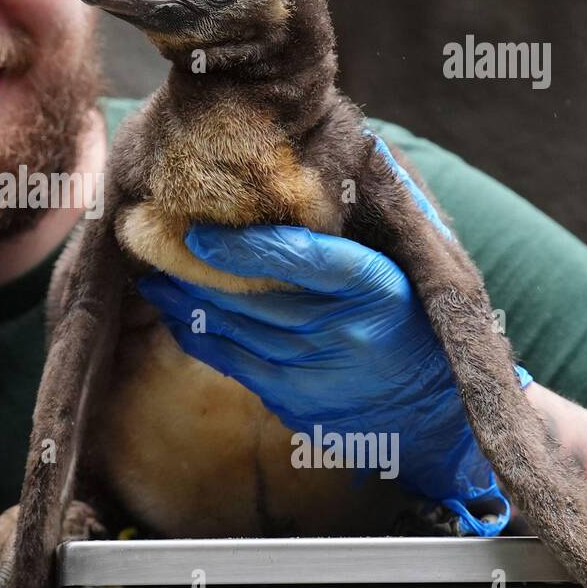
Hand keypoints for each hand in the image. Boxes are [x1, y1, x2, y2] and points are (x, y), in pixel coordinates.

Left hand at [135, 143, 530, 535]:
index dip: (242, 244)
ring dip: (186, 299)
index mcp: (376, 287)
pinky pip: (231, 362)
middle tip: (151, 238)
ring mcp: (317, 374)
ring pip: (233, 328)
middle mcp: (345, 332)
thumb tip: (305, 176)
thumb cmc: (411, 319)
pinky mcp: (295, 402)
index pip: (299, 257)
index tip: (198, 229)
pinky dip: (198, 334)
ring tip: (154, 269)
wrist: (434, 411)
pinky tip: (176, 311)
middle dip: (195, 268)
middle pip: (251, 295)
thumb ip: (350, 229)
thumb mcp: (401, 267)